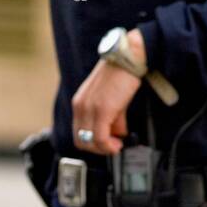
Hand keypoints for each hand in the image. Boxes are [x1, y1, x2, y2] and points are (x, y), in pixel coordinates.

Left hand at [72, 29, 146, 155]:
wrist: (128, 58)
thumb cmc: (122, 75)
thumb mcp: (112, 98)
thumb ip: (112, 118)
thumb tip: (118, 134)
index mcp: (80, 102)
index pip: (78, 133)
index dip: (92, 143)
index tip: (107, 142)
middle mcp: (80, 106)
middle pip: (80, 141)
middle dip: (98, 148)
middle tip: (113, 145)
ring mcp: (89, 109)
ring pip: (89, 143)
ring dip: (104, 148)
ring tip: (118, 143)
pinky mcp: (101, 110)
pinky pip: (100, 138)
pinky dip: (109, 146)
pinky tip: (119, 143)